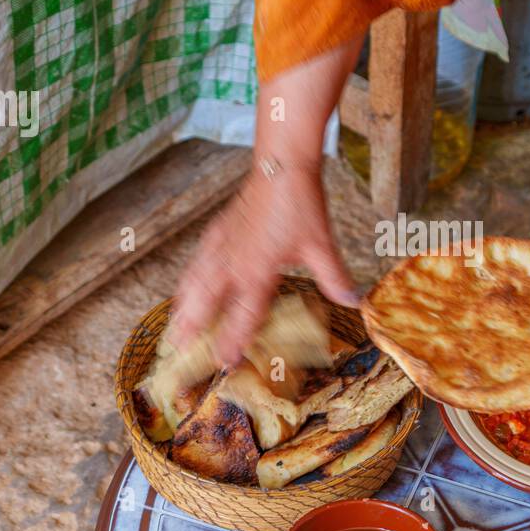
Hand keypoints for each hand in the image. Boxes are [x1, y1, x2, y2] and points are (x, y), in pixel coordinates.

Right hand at [172, 162, 357, 365]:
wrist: (281, 166)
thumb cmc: (300, 204)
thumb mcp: (321, 245)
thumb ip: (335, 278)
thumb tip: (355, 302)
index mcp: (257, 271)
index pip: (242, 316)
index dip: (232, 342)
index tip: (225, 364)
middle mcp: (233, 263)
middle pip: (204, 305)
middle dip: (192, 331)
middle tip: (179, 354)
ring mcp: (221, 246)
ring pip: (194, 285)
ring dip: (183, 310)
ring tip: (174, 331)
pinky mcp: (217, 232)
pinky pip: (196, 264)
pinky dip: (187, 282)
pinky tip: (186, 289)